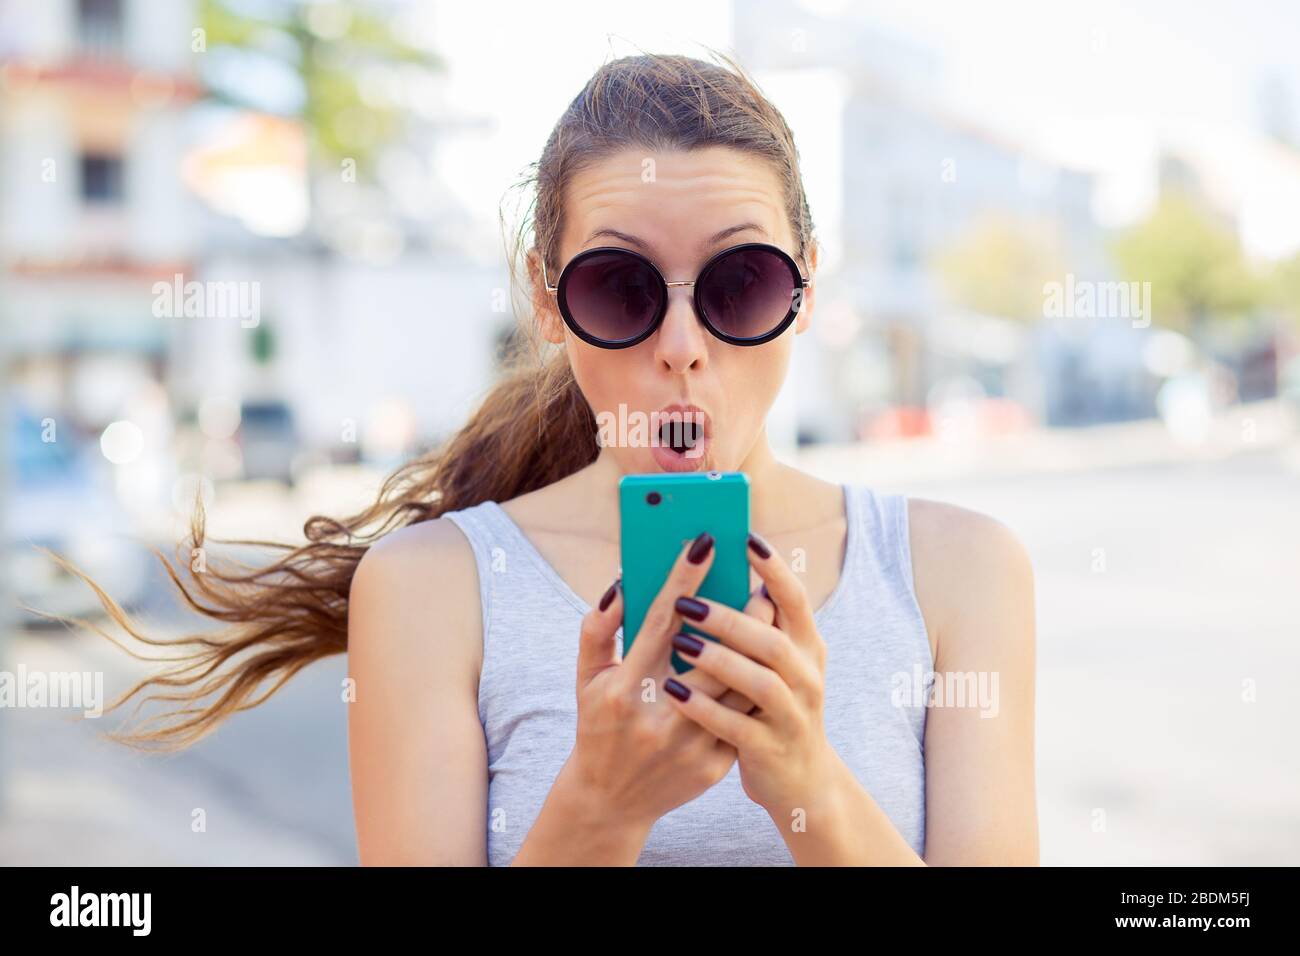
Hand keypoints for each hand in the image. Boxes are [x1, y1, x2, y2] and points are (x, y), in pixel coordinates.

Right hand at [562, 531, 757, 831]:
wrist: (610, 801)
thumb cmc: (598, 726)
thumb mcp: (586, 678)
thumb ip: (597, 629)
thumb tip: (622, 585)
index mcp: (624, 689)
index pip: (660, 624)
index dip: (684, 581)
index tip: (705, 544)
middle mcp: (659, 718)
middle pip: (713, 655)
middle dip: (739, 614)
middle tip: (760, 580)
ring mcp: (689, 746)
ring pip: (738, 687)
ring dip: (758, 649)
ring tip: (771, 615)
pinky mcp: (713, 766)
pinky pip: (743, 718)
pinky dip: (757, 687)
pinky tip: (769, 661)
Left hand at [661, 531, 839, 816]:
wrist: (799, 781)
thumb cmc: (770, 708)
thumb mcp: (775, 665)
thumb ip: (753, 626)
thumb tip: (717, 578)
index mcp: (805, 647)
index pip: (795, 600)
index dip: (774, 569)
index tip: (747, 539)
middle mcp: (806, 677)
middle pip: (772, 640)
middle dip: (729, 618)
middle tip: (686, 602)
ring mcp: (791, 715)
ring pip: (760, 682)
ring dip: (719, 659)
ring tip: (681, 642)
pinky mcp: (770, 749)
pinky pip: (736, 726)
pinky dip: (706, 708)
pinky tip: (676, 690)